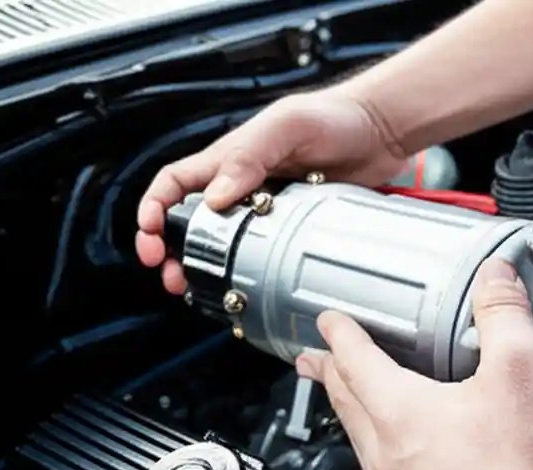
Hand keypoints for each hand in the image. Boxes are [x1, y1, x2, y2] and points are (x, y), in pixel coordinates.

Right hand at [135, 86, 407, 293]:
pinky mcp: (292, 228)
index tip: (150, 236)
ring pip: (223, 244)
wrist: (381, 133)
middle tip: (170, 276)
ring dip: (204, 268)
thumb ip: (248, 157)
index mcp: (229, 160)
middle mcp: (242, 187)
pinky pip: (262, 254)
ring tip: (198, 290)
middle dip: (171, 251)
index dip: (153, 209)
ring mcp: (266, 210)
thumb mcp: (286, 127)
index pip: (174, 184)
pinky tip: (247, 285)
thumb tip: (216, 197)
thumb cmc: (334, 117)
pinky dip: (248, 272)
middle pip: (190, 223)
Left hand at [296, 259, 532, 469]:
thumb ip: (505, 313)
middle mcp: (390, 459)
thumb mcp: (524, 366)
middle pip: (347, 406)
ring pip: (364, 449)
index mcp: (401, 413)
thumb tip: (495, 278)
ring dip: (354, 420)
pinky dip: (384, 462)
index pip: (356, 360)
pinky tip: (406, 468)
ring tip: (356, 410)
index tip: (328, 323)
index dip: (341, 335)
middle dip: (329, 377)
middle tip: (313, 364)